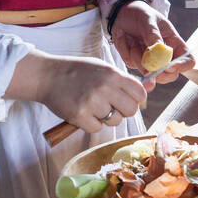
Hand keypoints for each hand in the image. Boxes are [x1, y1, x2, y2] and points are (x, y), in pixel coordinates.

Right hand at [9, 48, 147, 132]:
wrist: (47, 75)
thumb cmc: (77, 72)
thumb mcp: (103, 68)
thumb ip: (123, 80)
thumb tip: (150, 87)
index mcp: (112, 74)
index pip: (140, 94)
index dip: (135, 99)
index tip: (126, 99)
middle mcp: (104, 87)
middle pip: (131, 111)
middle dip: (122, 111)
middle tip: (110, 106)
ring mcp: (92, 102)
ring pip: (115, 121)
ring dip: (106, 118)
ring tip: (93, 107)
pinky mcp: (79, 115)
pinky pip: (96, 128)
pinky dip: (90, 124)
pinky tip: (82, 112)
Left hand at [110, 2, 193, 88]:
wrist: (121, 14)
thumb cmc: (140, 14)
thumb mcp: (148, 20)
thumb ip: (154, 35)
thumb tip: (160, 52)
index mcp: (174, 43)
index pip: (188, 60)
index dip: (183, 66)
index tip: (170, 67)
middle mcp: (165, 55)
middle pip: (171, 75)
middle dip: (160, 74)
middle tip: (149, 70)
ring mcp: (150, 61)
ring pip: (149, 73)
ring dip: (139, 58)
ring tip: (133, 41)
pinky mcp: (136, 62)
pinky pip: (133, 65)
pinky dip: (128, 54)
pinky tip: (127, 42)